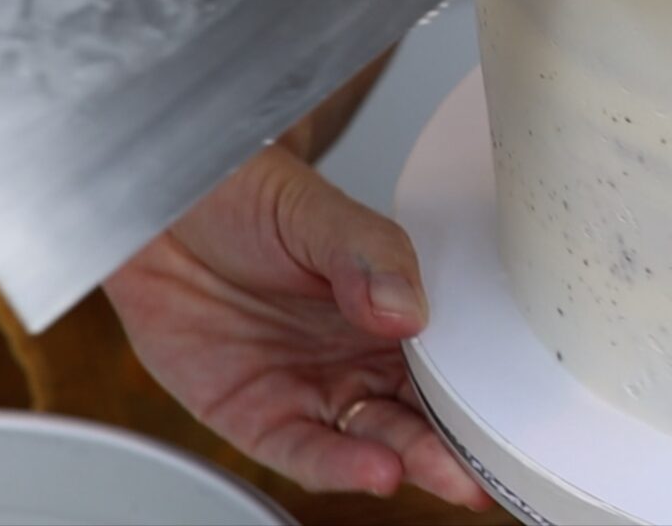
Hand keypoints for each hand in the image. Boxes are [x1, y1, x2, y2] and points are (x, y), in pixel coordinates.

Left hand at [103, 144, 489, 508]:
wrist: (159, 201)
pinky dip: (339, 466)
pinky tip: (375, 470)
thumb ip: (368, 255)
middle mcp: (358, 358)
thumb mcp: (316, 210)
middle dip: (456, 448)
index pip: (449, 364)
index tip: (512, 416)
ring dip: (410, 462)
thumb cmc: (245, 196)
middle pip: (420, 415)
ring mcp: (309, 388)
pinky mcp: (254, 413)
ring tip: (443, 474)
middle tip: (486, 470)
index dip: (481, 395)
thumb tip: (405, 308)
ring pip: (371, 442)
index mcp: (392, 309)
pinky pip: (301, 450)